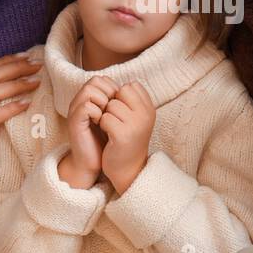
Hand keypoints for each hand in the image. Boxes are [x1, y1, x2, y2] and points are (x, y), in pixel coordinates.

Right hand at [60, 75, 119, 188]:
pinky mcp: (74, 122)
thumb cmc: (104, 141)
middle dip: (108, 92)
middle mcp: (80, 102)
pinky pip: (85, 107)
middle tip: (113, 108)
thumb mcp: (113, 119)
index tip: (120, 104)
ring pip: (88, 90)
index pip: (101, 79)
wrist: (92, 162)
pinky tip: (101, 123)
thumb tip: (129, 88)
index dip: (113, 88)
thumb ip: (116, 103)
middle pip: (94, 81)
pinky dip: (97, 113)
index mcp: (89, 99)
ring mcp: (75, 111)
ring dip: (102, 101)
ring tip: (107, 115)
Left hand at [97, 81, 155, 195]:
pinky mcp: (122, 135)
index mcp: (150, 109)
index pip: (131, 86)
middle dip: (113, 104)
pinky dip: (103, 125)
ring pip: (111, 105)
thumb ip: (133, 100)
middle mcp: (146, 115)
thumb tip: (125, 83)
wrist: (128, 169)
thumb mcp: (136, 118)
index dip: (120, 97)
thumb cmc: (128, 139)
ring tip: (113, 129)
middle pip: (120, 92)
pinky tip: (109, 136)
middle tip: (115, 120)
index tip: (122, 113)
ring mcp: (135, 125)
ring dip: (107, 115)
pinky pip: (105, 118)